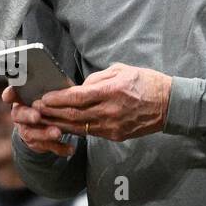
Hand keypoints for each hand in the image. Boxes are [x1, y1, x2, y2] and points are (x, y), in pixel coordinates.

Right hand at [4, 85, 77, 156]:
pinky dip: (59, 148)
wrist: (47, 122)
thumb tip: (63, 84)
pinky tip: (70, 148)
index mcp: (21, 98)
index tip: (9, 95)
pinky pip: (47, 147)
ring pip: (31, 134)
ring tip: (57, 133)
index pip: (11, 94)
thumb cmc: (50, 100)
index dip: (9, 94)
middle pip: (19, 115)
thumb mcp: (50, 90)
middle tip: (37, 116)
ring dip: (44, 134)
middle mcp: (20, 115)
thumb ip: (51, 86)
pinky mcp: (37, 143)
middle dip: (28, 116)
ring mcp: (26, 130)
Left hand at [34, 63, 172, 141]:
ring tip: (43, 119)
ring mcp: (113, 126)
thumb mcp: (121, 70)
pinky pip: (90, 133)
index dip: (57, 99)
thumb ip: (97, 79)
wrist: (170, 105)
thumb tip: (78, 88)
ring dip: (58, 124)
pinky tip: (62, 126)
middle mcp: (110, 111)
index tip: (43, 98)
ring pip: (78, 127)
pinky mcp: (116, 135)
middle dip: (51, 112)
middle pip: (73, 115)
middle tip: (35, 110)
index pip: (77, 98)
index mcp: (112, 92)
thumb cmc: (146, 82)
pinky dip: (74, 129)